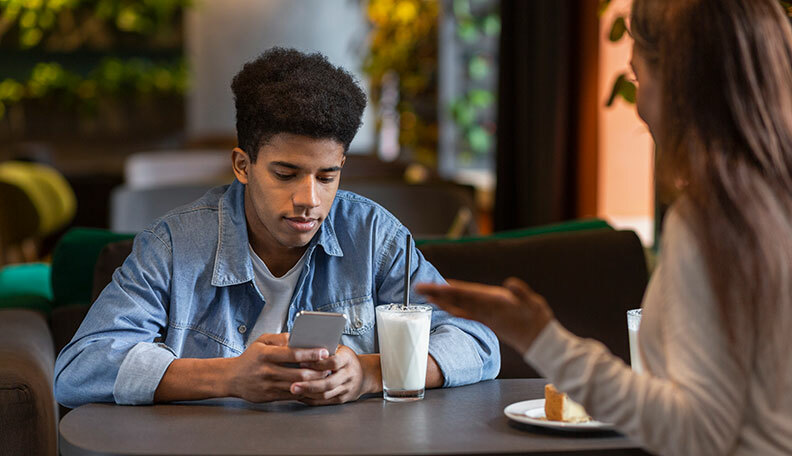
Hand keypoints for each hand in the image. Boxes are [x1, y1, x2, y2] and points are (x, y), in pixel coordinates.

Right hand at [226, 333, 331, 402]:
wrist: (231, 378)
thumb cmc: (250, 358)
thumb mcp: (261, 342)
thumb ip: (280, 338)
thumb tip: (297, 337)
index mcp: (265, 355)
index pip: (292, 354)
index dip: (310, 353)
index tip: (324, 351)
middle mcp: (266, 371)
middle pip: (298, 373)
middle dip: (317, 371)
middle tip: (329, 366)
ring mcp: (268, 385)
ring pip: (297, 386)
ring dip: (314, 382)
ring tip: (324, 375)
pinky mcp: (269, 397)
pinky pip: (291, 395)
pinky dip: (304, 391)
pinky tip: (313, 386)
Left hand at [289, 345, 378, 405]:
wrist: (365, 375)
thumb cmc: (347, 360)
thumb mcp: (340, 350)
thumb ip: (326, 349)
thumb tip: (304, 346)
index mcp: (347, 359)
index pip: (333, 362)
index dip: (317, 364)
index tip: (301, 363)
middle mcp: (348, 375)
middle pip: (329, 383)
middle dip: (309, 385)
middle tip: (293, 385)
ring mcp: (346, 388)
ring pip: (326, 394)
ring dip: (308, 393)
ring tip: (294, 391)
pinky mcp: (342, 399)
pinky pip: (325, 401)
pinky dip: (311, 399)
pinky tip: (301, 396)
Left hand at [415, 277, 553, 353]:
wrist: (541, 343)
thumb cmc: (538, 321)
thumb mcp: (535, 304)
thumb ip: (522, 293)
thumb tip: (511, 284)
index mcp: (494, 303)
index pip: (467, 294)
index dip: (449, 290)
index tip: (435, 286)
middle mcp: (486, 311)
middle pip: (457, 299)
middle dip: (438, 293)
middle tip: (419, 287)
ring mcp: (485, 317)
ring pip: (459, 306)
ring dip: (442, 301)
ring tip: (426, 295)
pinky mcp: (487, 321)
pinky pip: (466, 313)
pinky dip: (453, 308)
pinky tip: (445, 306)